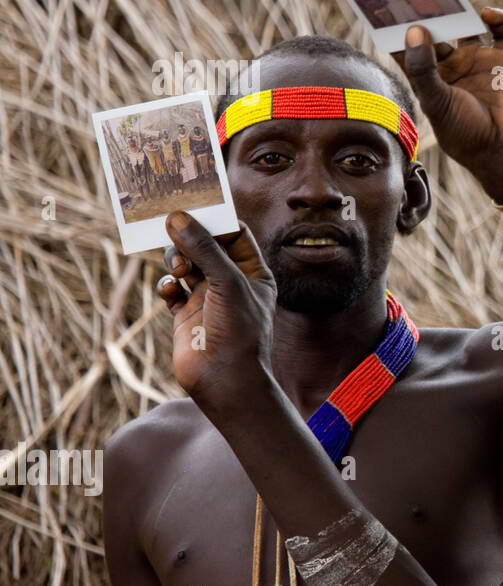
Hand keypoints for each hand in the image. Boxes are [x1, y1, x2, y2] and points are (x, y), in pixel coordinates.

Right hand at [156, 213, 275, 403]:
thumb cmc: (240, 331)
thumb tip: (178, 217)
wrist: (226, 381)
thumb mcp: (226, 282)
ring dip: (176, 259)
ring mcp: (207, 297)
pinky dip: (166, 286)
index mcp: (253, 271)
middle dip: (188, 236)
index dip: (214, 218)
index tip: (190, 204)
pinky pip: (170, 289)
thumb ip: (203, 249)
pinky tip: (170, 291)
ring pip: (184, 263)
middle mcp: (230, 282)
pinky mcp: (185, 314)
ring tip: (178, 270)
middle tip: (169, 224)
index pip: (234, 233)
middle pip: (205, 244)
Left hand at [392, 6, 502, 202]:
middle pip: (436, 28)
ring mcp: (477, 59)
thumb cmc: (463, 132)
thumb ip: (423, 68)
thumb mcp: (436, 101)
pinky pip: (501, 29)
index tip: (381, 2)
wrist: (501, 150)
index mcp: (429, 75)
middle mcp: (451, 63)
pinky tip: (486, 13)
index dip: (395, 25)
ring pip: (465, 23)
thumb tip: (415, 29)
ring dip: (458, 7)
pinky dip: (496, 17)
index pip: (408, 44)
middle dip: (426, 9)